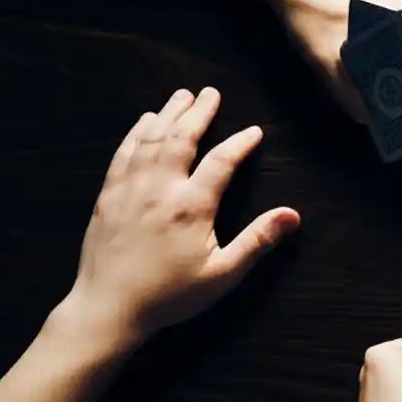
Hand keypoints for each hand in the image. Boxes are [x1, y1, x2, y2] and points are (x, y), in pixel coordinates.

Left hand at [66, 88, 299, 344]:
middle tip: (211, 93)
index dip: (240, 143)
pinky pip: (123, 153)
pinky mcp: (108, 196)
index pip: (221, 162)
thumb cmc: (171, 295)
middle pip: (181, 138)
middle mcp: (160, 189)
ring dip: (168, 114)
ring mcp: (130, 189)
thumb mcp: (223, 274)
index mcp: (191, 206)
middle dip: (199, 113)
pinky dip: (135, 133)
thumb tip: (293, 215)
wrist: (109, 308)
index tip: (254, 131)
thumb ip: (257, 241)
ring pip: (150, 139)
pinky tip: (144, 122)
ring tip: (181, 96)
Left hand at [272, 0, 401, 124]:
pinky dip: (382, 67)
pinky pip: (387, 49)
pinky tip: (374, 85)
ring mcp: (392, 16)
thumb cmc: (314, 14)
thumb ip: (348, 92)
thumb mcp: (328, 59)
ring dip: (395, 80)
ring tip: (390, 108)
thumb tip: (367, 119)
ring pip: (401, 57)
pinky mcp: (376, 18)